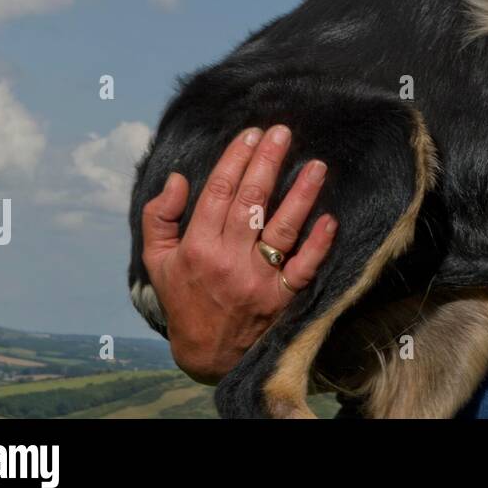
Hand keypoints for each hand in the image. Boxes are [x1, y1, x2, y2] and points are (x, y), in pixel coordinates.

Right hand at [140, 125, 336, 383]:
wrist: (207, 355)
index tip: (251, 134)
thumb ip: (159, 218)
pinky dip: (318, 245)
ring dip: (301, 195)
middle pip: (251, 202)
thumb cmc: (184, 299)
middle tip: (282, 132)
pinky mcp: (281, 299)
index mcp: (197, 248)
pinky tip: (330, 219)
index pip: (219, 193)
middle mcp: (228, 261)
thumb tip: (176, 178)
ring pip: (282, 229)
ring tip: (316, 164)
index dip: (235, 160)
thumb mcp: (158, 261)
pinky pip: (303, 268)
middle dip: (267, 163)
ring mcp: (258, 280)